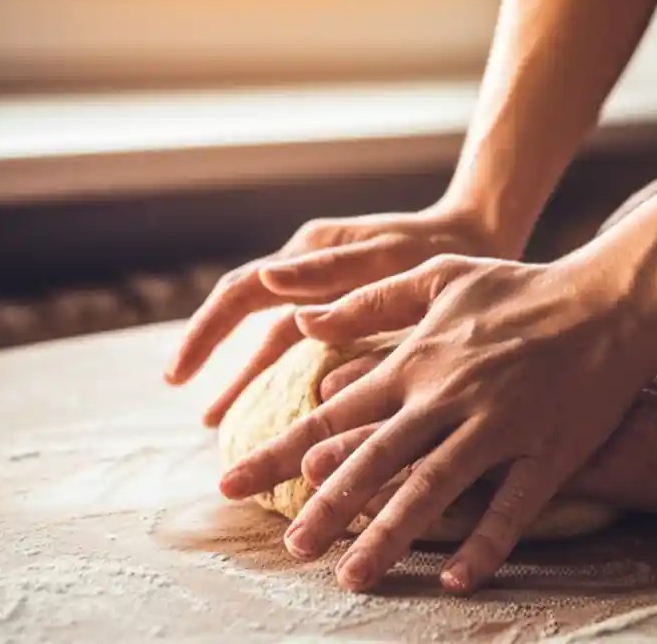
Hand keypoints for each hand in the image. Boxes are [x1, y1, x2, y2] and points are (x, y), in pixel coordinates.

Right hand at [164, 204, 510, 425]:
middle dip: (213, 358)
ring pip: (270, 338)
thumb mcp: (388, 257)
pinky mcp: (344, 310)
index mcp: (309, 251)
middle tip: (190, 404)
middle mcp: (307, 269)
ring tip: (219, 424)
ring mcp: (324, 290)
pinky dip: (280, 375)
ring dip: (244, 378)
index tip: (178, 375)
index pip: (240, 293)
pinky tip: (274, 407)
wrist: (478, 233)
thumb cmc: (437, 244)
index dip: (205, 334)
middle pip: (244, 317)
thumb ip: (329, 271)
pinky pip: (298, 345)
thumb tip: (267, 283)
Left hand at [218, 253, 656, 592]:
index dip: (280, 450)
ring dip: (389, 534)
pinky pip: (512, 505)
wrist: (610, 297)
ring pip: (432, 488)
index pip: (333, 414)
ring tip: (352, 576)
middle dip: (325, 507)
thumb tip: (303, 324)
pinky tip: (455, 579)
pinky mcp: (548, 449)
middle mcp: (446, 397)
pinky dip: (485, 542)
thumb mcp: (438, 277)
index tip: (233, 480)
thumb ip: (369, 301)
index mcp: (415, 361)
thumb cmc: (521, 287)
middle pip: (373, 461)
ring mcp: (498, 425)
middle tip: (290, 547)